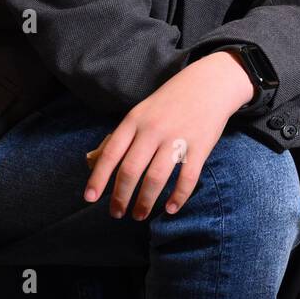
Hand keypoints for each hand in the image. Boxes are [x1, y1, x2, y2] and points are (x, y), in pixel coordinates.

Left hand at [83, 51, 251, 219]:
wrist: (210, 84)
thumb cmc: (171, 101)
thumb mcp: (142, 110)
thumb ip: (125, 135)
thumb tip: (98, 164)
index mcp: (135, 120)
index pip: (110, 154)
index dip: (98, 179)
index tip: (89, 199)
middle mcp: (153, 129)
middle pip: (131, 170)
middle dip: (121, 197)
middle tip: (117, 213)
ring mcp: (178, 138)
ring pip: (155, 178)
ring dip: (145, 202)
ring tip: (139, 215)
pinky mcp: (200, 146)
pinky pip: (187, 178)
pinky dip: (178, 197)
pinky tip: (170, 209)